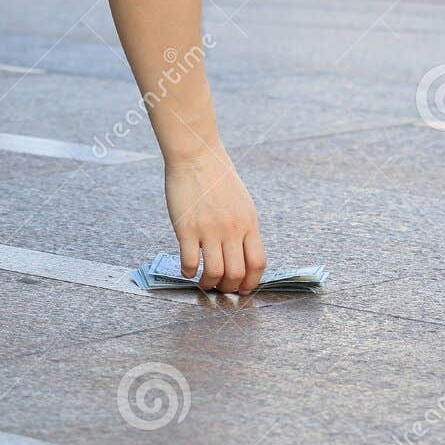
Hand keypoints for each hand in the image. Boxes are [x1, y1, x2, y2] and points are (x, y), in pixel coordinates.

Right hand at [164, 148, 265, 293]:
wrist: (197, 155)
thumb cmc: (218, 177)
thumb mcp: (243, 203)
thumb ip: (244, 227)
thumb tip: (242, 252)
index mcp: (249, 223)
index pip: (258, 263)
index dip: (251, 282)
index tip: (243, 288)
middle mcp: (232, 229)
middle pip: (237, 273)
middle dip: (229, 287)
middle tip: (221, 287)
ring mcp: (210, 229)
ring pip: (214, 272)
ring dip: (209, 284)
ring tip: (204, 282)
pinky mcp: (187, 228)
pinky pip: (190, 261)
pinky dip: (189, 272)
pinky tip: (188, 269)